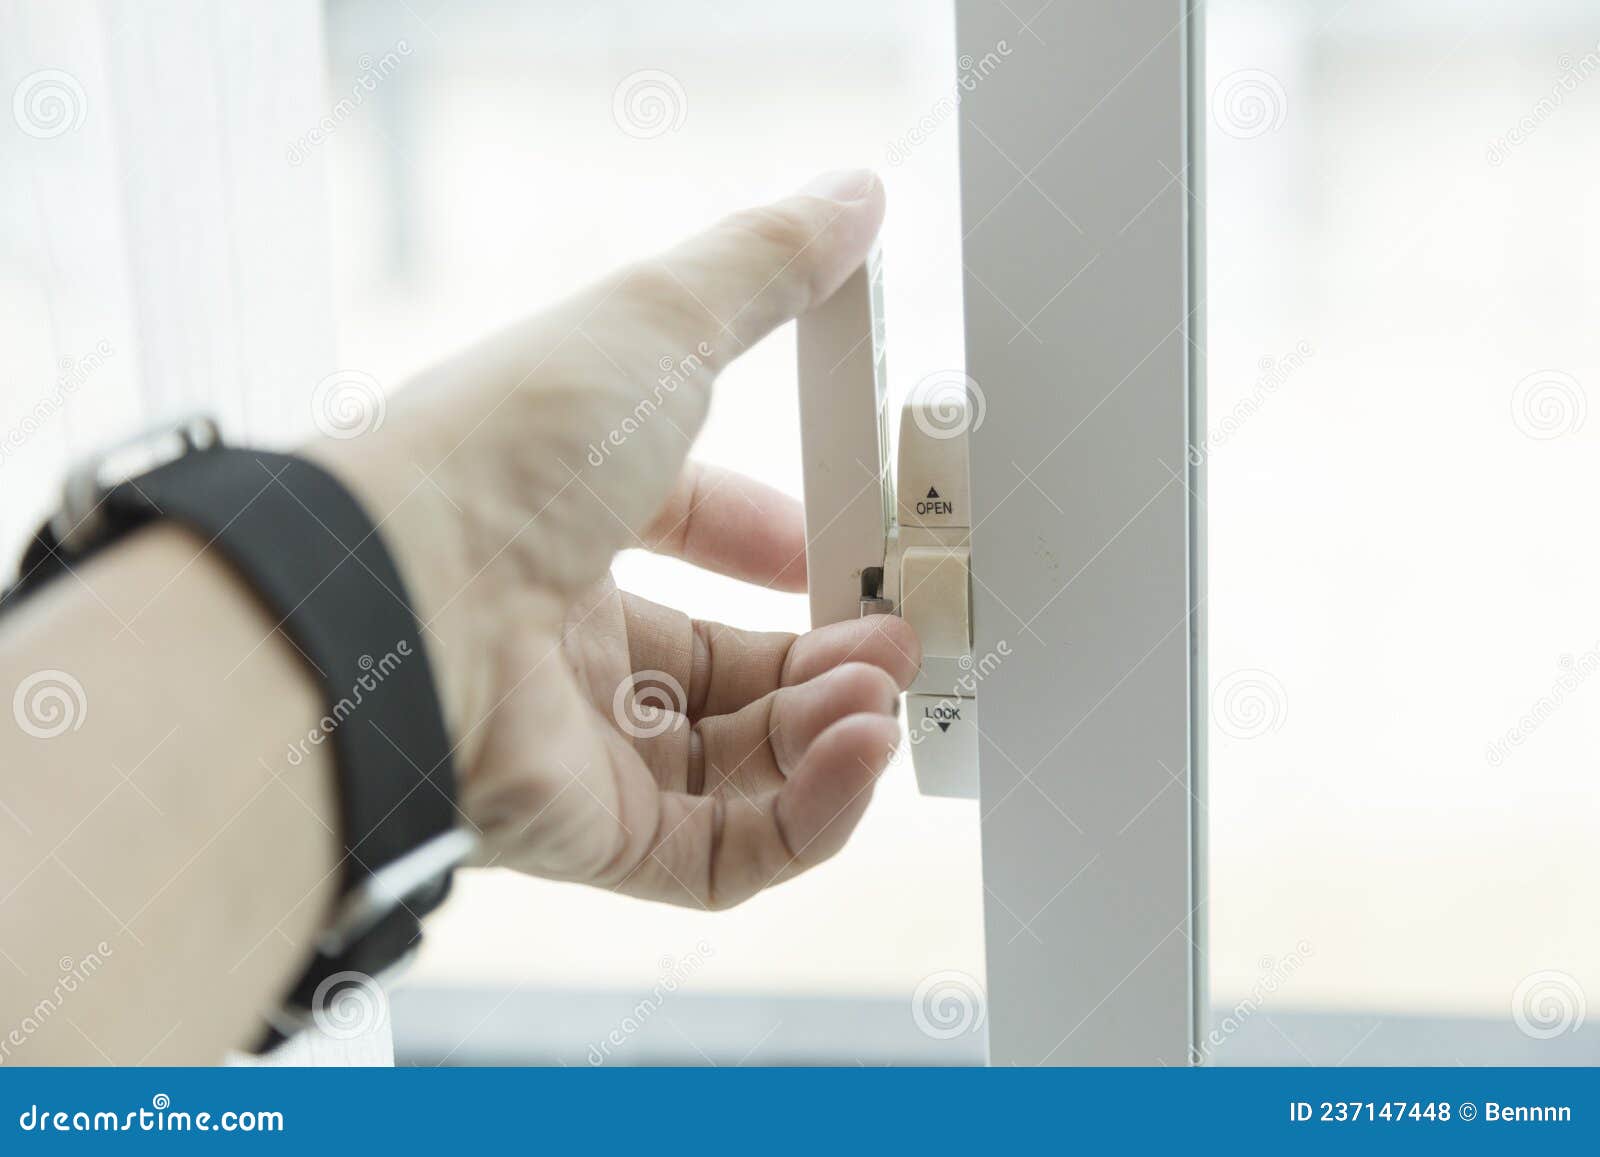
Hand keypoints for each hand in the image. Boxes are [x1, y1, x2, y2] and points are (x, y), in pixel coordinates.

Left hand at [318, 170, 919, 907]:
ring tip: (881, 693)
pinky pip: (730, 854)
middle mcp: (567, 646)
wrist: (402, 591)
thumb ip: (762, 266)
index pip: (681, 548)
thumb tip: (853, 198)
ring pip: (745, 768)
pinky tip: (859, 752)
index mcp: (564, 528)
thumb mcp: (655, 322)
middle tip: (893, 637)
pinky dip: (816, 812)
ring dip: (835, 729)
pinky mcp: (599, 838)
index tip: (829, 548)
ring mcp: (583, 747)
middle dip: (828, 654)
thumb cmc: (506, 449)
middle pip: (730, 669)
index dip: (764, 546)